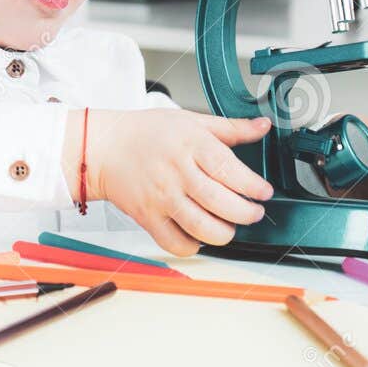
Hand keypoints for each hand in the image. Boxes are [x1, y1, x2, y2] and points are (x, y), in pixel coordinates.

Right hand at [64, 109, 274, 255]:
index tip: (263, 192)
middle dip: (247, 213)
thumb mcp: (190, 120)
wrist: (104, 147)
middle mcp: (176, 172)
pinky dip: (193, 246)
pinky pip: (176, 243)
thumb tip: (262, 126)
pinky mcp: (148, 217)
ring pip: (202, 227)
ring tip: (229, 226)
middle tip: (253, 212)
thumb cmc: (145, 133)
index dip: (254, 186)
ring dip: (225, 233)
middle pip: (221, 203)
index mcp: (190, 144)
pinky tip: (199, 235)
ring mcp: (161, 197)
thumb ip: (229, 128)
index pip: (230, 170)